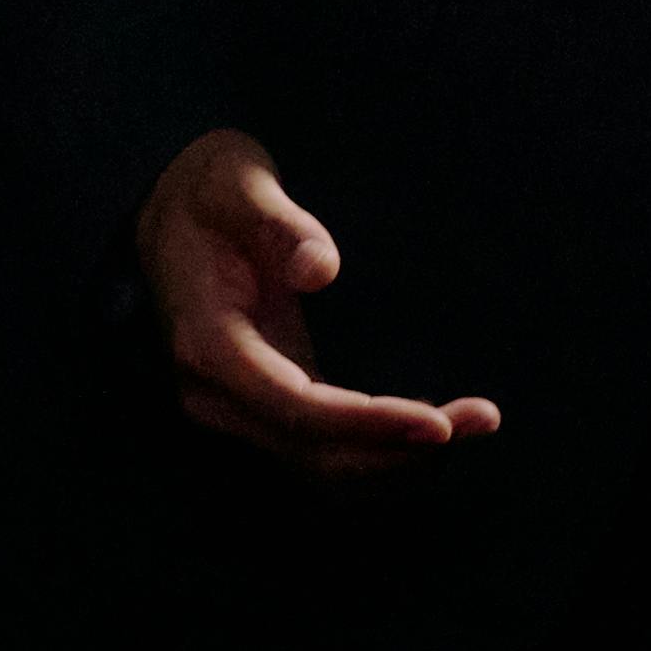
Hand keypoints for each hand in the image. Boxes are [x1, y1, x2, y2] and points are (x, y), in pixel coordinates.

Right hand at [137, 128, 501, 477]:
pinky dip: (379, 450)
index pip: (296, 409)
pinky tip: (433, 426)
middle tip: (482, 419)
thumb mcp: (241, 185)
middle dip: (399, 451)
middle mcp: (216, 392)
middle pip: (314, 455)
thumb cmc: (210, 189)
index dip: (368, 425)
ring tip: (475, 423)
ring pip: (321, 464)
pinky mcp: (264, 403)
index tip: (438, 424)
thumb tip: (322, 269)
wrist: (168, 204)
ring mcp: (236, 406)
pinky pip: (322, 449)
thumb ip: (280, 225)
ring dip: (397, 459)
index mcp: (209, 343)